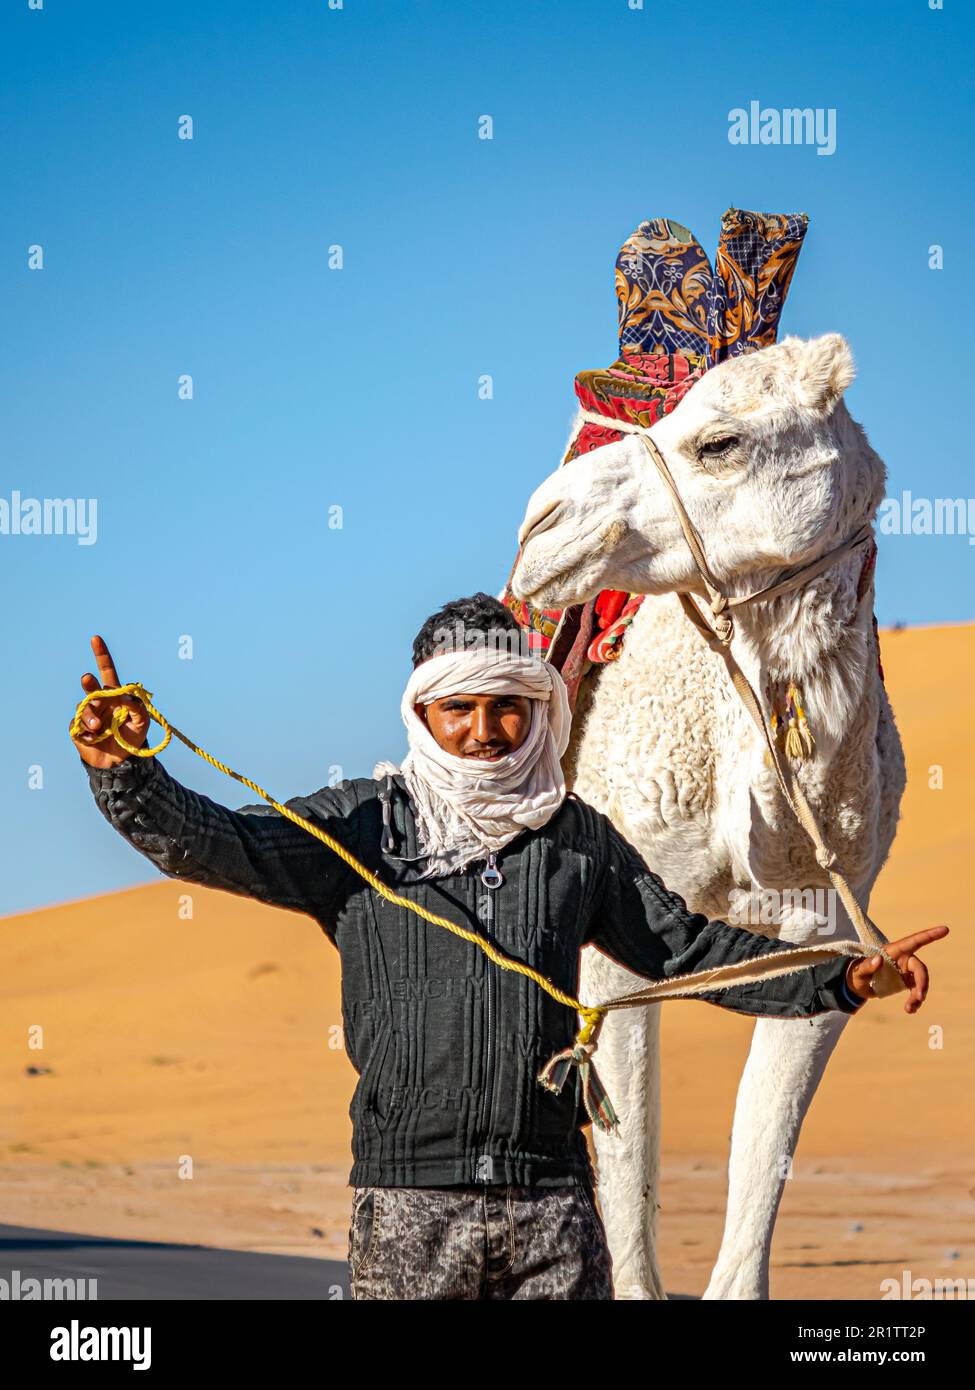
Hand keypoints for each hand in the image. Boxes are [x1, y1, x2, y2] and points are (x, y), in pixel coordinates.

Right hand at [71, 635, 149, 768]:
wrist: (119, 761)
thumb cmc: (132, 737)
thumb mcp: (142, 722)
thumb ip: (138, 707)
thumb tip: (125, 696)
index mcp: (114, 695)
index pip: (107, 671)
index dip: (101, 655)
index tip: (95, 638)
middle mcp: (99, 701)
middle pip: (91, 686)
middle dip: (89, 683)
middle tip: (88, 679)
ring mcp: (87, 714)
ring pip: (85, 709)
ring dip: (91, 718)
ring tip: (98, 729)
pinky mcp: (77, 728)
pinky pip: (78, 726)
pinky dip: (87, 733)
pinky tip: (94, 739)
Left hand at [845, 926, 948, 1013]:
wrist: (857, 986)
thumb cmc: (856, 973)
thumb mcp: (858, 971)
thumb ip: (866, 966)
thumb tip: (878, 959)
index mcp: (893, 951)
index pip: (914, 941)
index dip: (930, 935)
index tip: (945, 929)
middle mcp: (903, 959)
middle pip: (920, 968)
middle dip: (922, 982)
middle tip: (920, 997)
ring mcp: (906, 971)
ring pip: (920, 981)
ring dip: (918, 995)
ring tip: (910, 1008)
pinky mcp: (906, 982)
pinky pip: (916, 990)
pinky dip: (915, 1000)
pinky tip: (910, 1009)